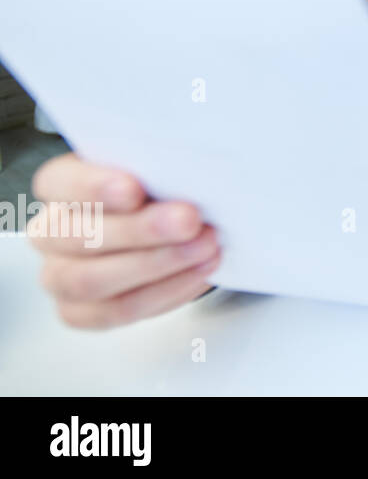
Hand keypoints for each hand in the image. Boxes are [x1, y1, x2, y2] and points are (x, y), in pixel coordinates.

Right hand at [27, 154, 221, 328]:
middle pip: (79, 237)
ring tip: (206, 247)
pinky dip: (165, 292)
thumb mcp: (159, 168)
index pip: (59, 182)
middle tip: (189, 220)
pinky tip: (199, 272)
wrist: (170, 229)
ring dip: (157, 264)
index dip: (92, 187)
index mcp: (60, 185)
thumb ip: (161, 167)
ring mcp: (60, 276)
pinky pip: (117, 310)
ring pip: (91, 281)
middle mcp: (51, 233)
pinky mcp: (81, 311)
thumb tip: (190, 173)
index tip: (134, 188)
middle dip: (140, 230)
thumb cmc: (159, 191)